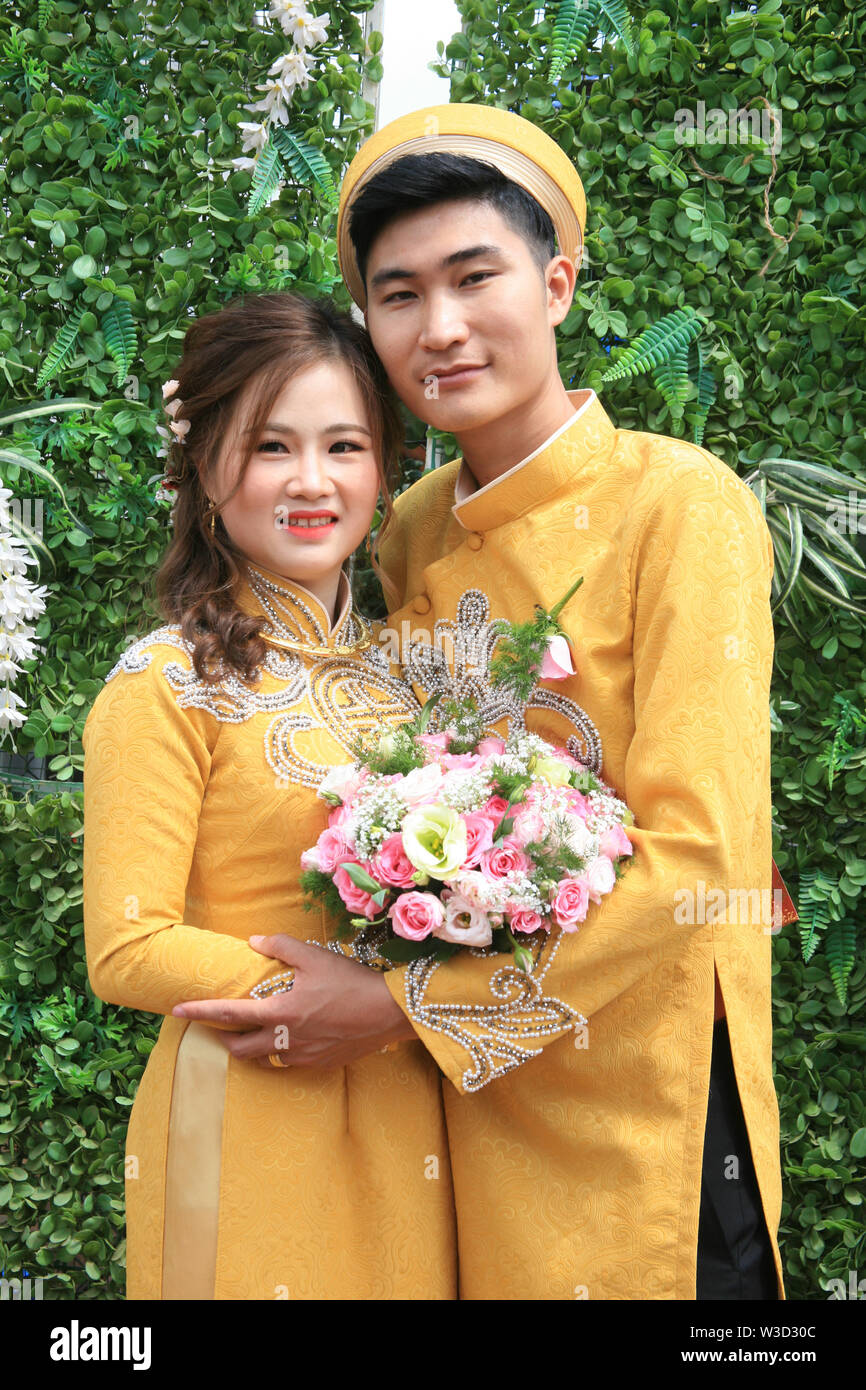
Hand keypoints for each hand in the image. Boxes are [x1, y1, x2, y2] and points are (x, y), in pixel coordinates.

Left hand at [171, 934, 416, 1068]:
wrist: (391, 1013)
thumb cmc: (352, 982)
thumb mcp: (315, 957)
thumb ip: (280, 947)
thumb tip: (254, 941)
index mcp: (281, 1013)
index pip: (230, 1015)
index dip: (201, 1013)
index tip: (178, 1012)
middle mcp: (286, 1040)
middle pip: (240, 1049)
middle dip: (223, 1039)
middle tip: (217, 1026)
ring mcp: (303, 1057)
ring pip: (264, 1060)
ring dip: (251, 1048)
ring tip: (252, 1033)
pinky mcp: (319, 1065)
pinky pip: (288, 1063)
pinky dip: (278, 1052)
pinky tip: (287, 1038)